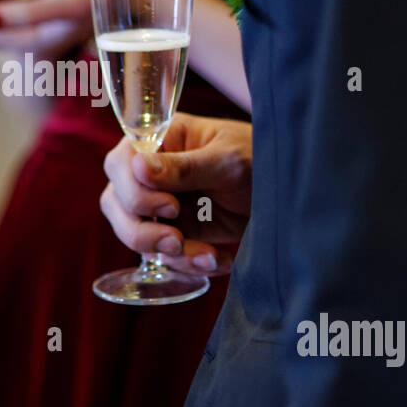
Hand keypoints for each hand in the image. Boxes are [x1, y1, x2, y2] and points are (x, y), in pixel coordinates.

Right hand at [100, 113, 252, 274]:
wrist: (290, 194)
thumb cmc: (261, 158)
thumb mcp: (228, 161)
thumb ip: (184, 167)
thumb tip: (137, 168)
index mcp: (161, 140)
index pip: (120, 163)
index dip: (134, 190)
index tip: (170, 205)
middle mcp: (153, 173)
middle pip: (116, 204)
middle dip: (141, 232)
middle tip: (177, 241)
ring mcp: (161, 205)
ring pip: (134, 235)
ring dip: (168, 255)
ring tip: (207, 258)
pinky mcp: (177, 232)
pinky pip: (163, 256)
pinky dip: (189, 265)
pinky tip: (219, 260)